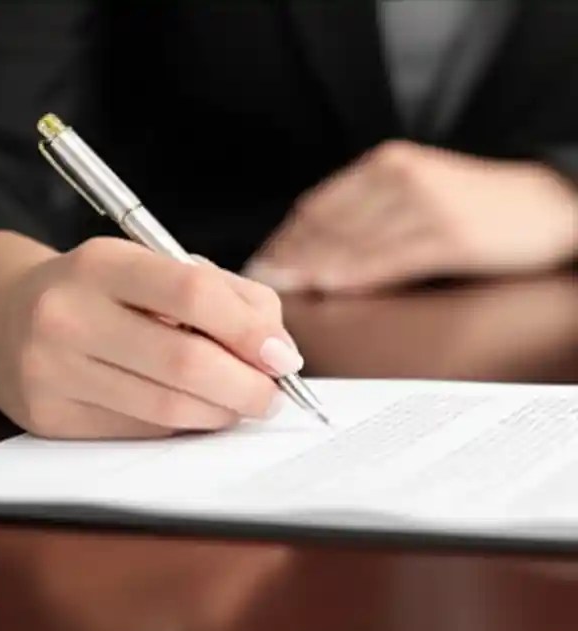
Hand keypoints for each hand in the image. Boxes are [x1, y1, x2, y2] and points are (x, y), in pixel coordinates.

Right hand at [0, 232, 300, 438]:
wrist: (0, 320)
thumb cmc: (95, 292)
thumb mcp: (147, 267)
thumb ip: (221, 294)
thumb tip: (275, 351)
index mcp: (99, 264)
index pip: (192, 293)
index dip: (249, 330)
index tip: (281, 356)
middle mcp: (66, 315)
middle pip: (184, 361)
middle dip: (245, 385)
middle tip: (270, 394)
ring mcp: (52, 370)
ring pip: (165, 408)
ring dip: (218, 413)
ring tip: (236, 404)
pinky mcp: (50, 417)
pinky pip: (138, 431)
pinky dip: (178, 426)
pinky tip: (187, 411)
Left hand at [245, 141, 577, 292]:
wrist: (547, 205)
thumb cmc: (475, 206)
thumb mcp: (415, 192)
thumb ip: (366, 211)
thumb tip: (309, 248)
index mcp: (386, 165)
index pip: (317, 205)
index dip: (283, 238)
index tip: (258, 263)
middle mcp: (400, 178)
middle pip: (326, 224)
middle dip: (288, 256)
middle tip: (260, 284)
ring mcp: (425, 206)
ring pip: (350, 243)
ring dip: (311, 268)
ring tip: (284, 290)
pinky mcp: (449, 236)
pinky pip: (388, 259)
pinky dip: (353, 274)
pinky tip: (329, 286)